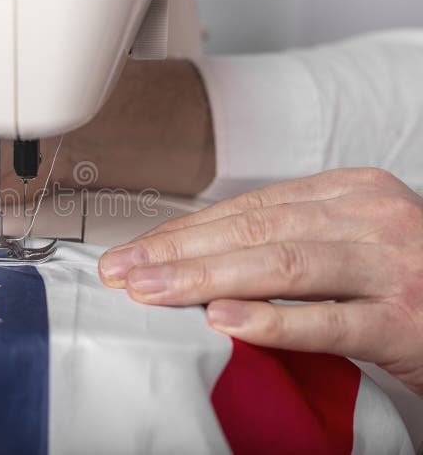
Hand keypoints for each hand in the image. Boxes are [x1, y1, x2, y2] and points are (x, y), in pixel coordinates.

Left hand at [98, 168, 422, 396]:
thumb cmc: (407, 280)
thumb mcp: (350, 241)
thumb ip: (289, 241)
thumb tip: (201, 258)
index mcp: (349, 193)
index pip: (248, 208)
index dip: (184, 231)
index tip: (134, 250)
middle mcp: (370, 218)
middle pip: (255, 230)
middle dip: (178, 253)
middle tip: (122, 271)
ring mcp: (391, 266)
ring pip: (284, 266)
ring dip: (206, 280)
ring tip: (151, 292)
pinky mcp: (406, 321)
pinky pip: (331, 321)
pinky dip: (274, 321)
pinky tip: (224, 322)